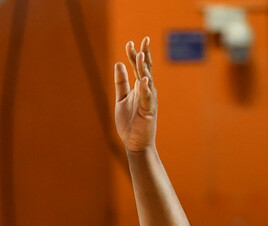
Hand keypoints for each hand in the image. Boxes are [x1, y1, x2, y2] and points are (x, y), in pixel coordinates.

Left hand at [114, 37, 157, 152]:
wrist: (135, 143)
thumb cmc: (129, 123)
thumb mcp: (121, 99)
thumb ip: (121, 82)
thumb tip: (118, 63)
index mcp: (139, 87)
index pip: (138, 67)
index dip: (134, 55)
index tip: (129, 43)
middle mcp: (146, 90)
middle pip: (145, 69)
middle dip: (144, 54)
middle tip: (144, 40)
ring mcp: (149, 99)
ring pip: (147, 80)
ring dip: (143, 68)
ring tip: (140, 55)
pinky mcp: (149, 110)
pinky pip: (147, 97)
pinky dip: (146, 88)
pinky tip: (144, 80)